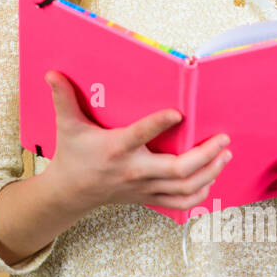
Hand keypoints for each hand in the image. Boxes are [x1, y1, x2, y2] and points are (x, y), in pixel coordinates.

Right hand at [41, 70, 231, 213]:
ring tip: (224, 155)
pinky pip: (180, 203)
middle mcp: (134, 170)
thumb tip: (52, 73)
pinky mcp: (149, 197)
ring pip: (185, 188)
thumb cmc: (72, 154)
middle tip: (223, 139)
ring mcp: (144, 187)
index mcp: (116, 149)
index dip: (159, 124)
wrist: (71, 192)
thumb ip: (63, 99)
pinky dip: (200, 194)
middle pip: (177, 170)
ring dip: (210, 173)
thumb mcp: (67, 125)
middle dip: (205, 155)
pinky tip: (211, 179)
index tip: (178, 112)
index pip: (140, 135)